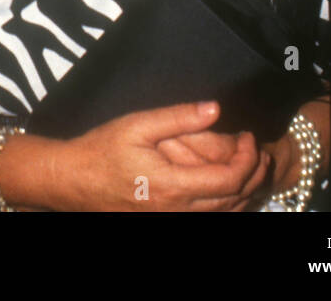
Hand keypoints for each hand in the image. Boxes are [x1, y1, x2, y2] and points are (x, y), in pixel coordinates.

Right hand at [49, 101, 270, 210]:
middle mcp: (177, 211)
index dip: (248, 159)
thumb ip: (178, 117)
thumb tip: (215, 108)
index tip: (249, 138)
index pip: (230, 180)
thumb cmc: (101, 149)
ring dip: (245, 193)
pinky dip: (227, 206)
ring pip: (225, 215)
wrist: (72, 180)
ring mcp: (172, 221)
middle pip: (234, 201)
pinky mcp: (165, 223)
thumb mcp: (137, 124)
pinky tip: (228, 189)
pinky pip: (209, 219)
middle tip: (258, 151)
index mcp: (173, 185)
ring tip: (251, 168)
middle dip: (254, 176)